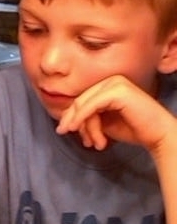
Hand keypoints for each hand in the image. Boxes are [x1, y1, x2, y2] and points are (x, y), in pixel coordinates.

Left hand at [56, 74, 175, 152]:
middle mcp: (110, 80)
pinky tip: (85, 133)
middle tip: (85, 142)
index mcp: (107, 85)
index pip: (81, 99)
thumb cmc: (133, 129)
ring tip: (97, 144)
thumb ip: (87, 117)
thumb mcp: (104, 122)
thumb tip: (66, 120)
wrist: (158, 134)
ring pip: (84, 105)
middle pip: (80, 102)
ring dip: (87, 128)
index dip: (73, 117)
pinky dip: (83, 119)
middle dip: (77, 124)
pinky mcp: (117, 91)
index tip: (71, 134)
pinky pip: (91, 105)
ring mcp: (115, 83)